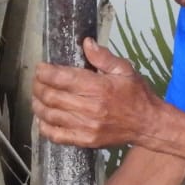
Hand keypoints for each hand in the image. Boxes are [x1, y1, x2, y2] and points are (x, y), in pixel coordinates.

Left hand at [32, 38, 161, 147]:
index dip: (45, 72)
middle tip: (37, 81)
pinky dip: (44, 127)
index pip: (62, 78)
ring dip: (38, 104)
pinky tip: (43, 119)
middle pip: (51, 96)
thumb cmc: (136, 95)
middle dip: (38, 86)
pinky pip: (57, 136)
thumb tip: (86, 43)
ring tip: (37, 97)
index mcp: (99, 87)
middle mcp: (90, 108)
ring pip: (50, 115)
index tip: (41, 68)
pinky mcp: (85, 141)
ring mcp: (86, 127)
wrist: (147, 124)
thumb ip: (103, 57)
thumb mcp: (125, 70)